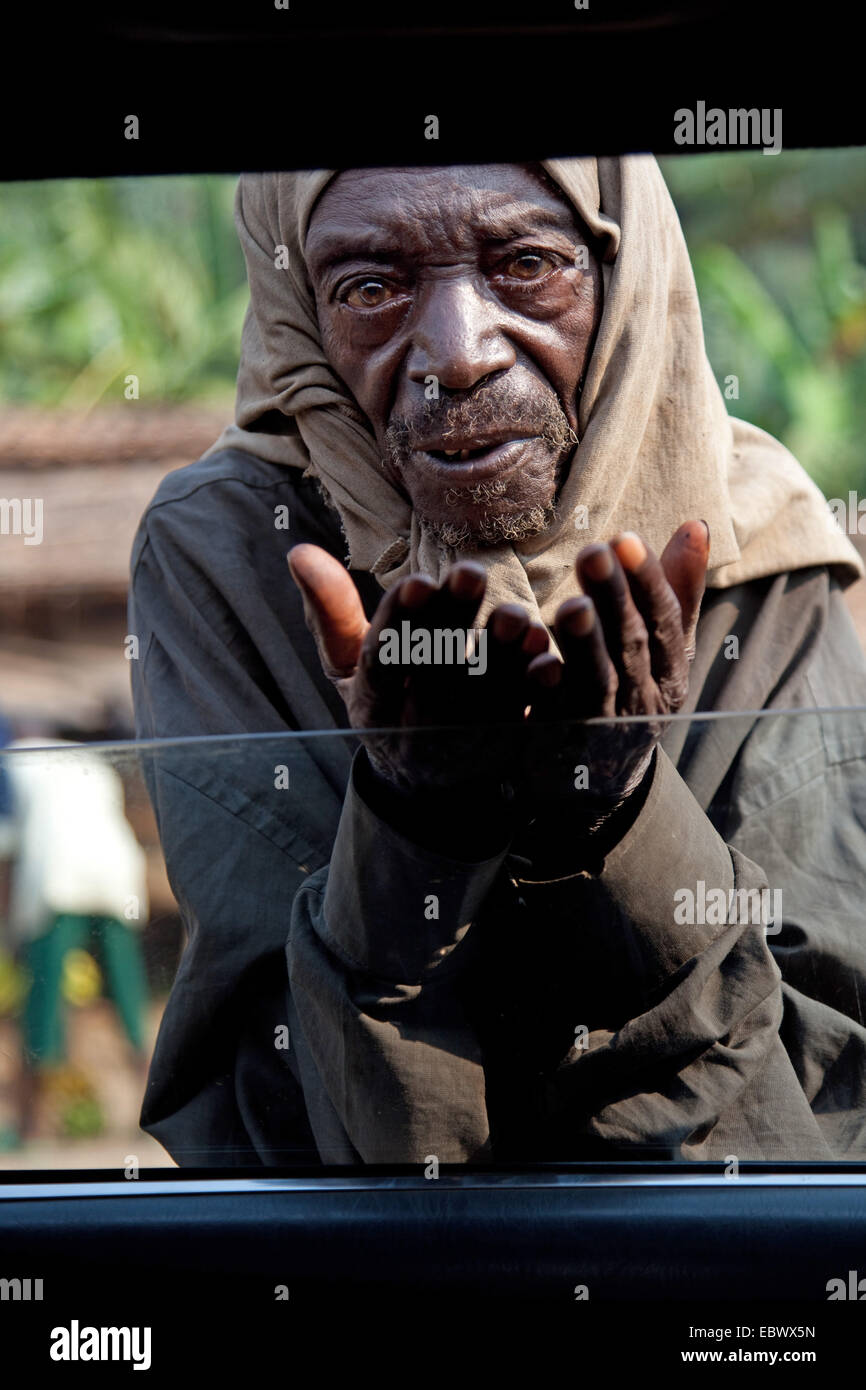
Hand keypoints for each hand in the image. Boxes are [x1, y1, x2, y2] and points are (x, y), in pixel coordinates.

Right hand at [287, 545, 548, 795]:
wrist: (430, 791)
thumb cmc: (389, 703)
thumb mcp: (352, 668)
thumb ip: (331, 613)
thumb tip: (299, 551)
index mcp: (373, 707)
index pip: (381, 665)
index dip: (398, 625)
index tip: (417, 582)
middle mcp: (414, 732)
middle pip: (434, 676)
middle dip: (453, 625)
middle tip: (472, 573)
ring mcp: (462, 747)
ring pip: (483, 700)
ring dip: (501, 656)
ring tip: (514, 614)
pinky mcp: (505, 753)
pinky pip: (524, 722)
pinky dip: (534, 691)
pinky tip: (548, 659)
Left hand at [518, 521, 708, 846]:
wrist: (599, 783)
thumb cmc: (630, 692)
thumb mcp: (661, 650)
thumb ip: (675, 592)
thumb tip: (695, 524)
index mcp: (671, 672)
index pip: (666, 621)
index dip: (649, 581)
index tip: (625, 537)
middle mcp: (644, 702)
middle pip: (632, 646)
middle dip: (615, 599)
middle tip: (593, 553)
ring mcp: (605, 729)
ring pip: (598, 683)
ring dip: (585, 644)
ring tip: (570, 606)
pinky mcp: (562, 750)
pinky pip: (555, 719)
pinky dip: (547, 692)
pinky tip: (534, 665)